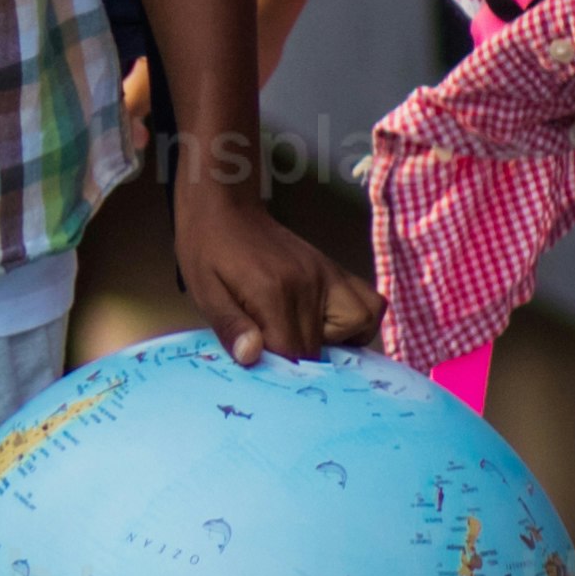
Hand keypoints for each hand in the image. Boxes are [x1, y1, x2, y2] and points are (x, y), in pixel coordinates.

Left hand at [175, 163, 377, 359]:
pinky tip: (331, 326)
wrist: (225, 206)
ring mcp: (328, 274)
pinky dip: (359, 322)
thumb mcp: (204, 290)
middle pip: (320, 346)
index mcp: (272, 291)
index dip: (279, 369)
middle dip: (300, 361)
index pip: (293, 352)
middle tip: (275, 353)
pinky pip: (369, 304)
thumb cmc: (208, 250)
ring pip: (358, 327)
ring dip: (336, 344)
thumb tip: (252, 357)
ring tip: (306, 339)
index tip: (264, 367)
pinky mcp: (335, 270)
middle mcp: (309, 284)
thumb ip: (230, 325)